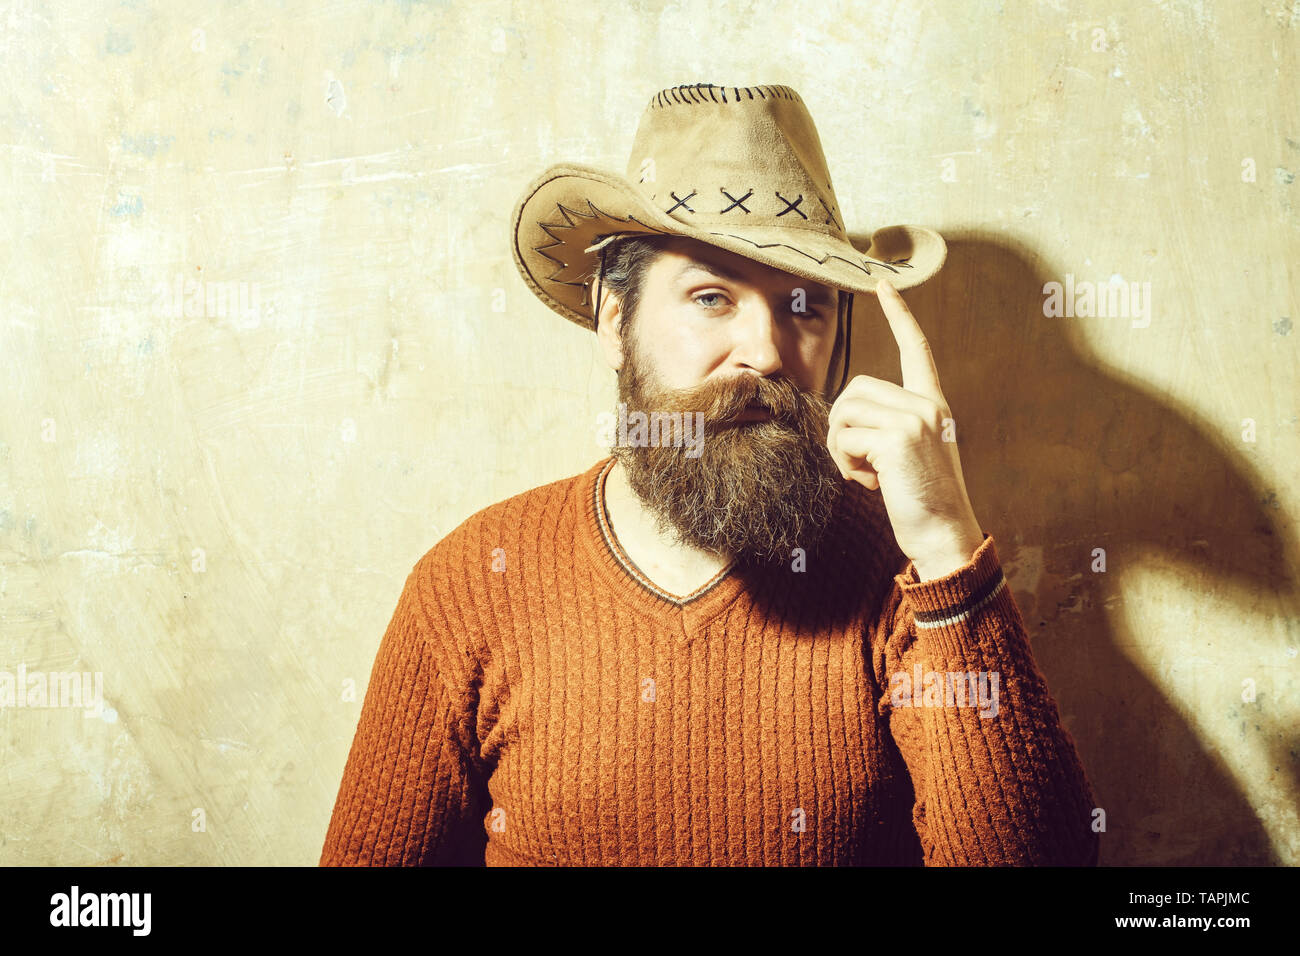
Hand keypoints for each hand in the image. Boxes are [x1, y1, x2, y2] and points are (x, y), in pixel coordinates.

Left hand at [826, 278, 983, 579]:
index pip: (917, 348)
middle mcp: (927, 404)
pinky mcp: (899, 438)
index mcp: (934, 404)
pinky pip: (845, 437)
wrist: (944, 536)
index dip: (898, 314)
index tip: (882, 283)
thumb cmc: (920, 501)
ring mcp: (915, 419)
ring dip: (841, 449)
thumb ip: (885, 426)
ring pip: (844, 412)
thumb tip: (844, 416)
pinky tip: (871, 485)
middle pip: (854, 388)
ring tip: (867, 475)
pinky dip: (846, 464)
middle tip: (860, 464)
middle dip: (843, 427)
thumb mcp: (907, 455)